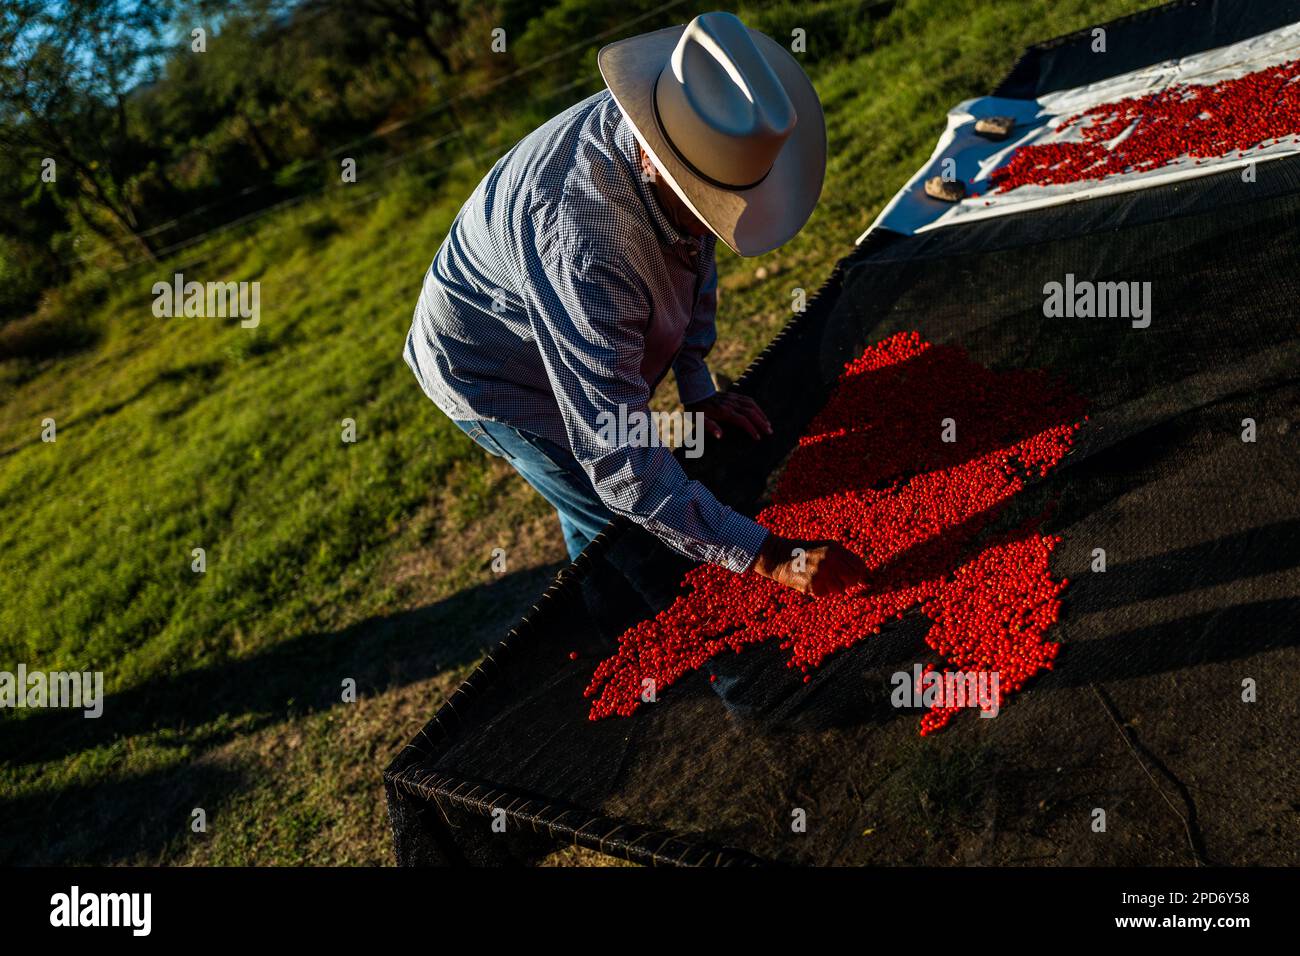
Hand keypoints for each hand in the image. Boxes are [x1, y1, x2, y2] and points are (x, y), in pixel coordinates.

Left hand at [685, 391, 772, 440]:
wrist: (694, 392)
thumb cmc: (695, 409)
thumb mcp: (697, 419)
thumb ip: (709, 427)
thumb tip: (720, 436)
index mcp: (723, 411)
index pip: (742, 420)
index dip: (751, 429)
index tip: (757, 437)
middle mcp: (730, 404)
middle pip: (750, 412)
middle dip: (761, 422)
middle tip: (769, 432)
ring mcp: (732, 398)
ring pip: (751, 405)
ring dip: (761, 414)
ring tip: (768, 424)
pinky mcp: (733, 395)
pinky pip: (747, 399)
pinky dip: (756, 406)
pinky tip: (760, 413)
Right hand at [751, 534, 868, 596]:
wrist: (778, 557)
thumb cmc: (804, 551)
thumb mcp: (825, 546)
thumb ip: (844, 557)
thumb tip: (865, 574)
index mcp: (834, 549)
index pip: (859, 566)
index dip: (861, 573)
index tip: (858, 577)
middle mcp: (829, 560)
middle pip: (853, 579)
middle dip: (848, 581)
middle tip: (838, 579)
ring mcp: (821, 573)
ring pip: (840, 589)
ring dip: (833, 587)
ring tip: (821, 579)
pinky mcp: (812, 586)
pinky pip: (826, 594)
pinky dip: (821, 590)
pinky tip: (811, 582)